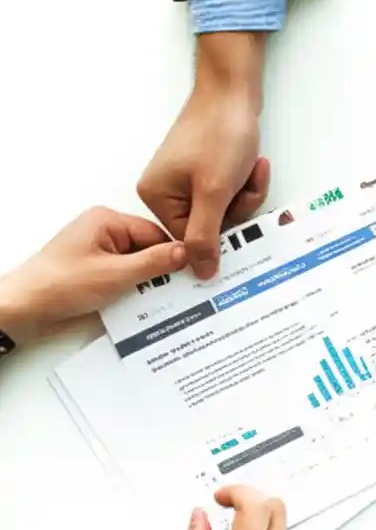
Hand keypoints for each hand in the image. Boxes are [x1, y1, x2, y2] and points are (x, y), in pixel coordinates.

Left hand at [0, 207, 186, 343]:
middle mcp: (103, 231)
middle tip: (187, 288)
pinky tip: (147, 301)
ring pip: (139, 263)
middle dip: (164, 269)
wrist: (25, 309)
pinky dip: (136, 287)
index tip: (195, 271)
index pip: (156, 233)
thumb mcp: (116, 274)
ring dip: (150, 281)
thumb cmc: (61, 285)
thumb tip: (186, 251)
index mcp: (107, 221)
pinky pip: (126, 274)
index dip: (175, 254)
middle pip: (149, 248)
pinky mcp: (95, 269)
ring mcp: (99, 250)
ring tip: (169, 298)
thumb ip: (154, 262)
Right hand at [137, 32, 270, 279]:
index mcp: (156, 197)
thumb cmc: (220, 134)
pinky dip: (247, 181)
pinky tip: (253, 162)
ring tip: (250, 165)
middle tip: (242, 179)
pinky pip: (232, 194)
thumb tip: (201, 274)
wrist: (234, 92)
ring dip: (246, 193)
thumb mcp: (213, 192)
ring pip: (227, 211)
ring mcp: (187, 180)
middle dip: (237, 206)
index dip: (221, 228)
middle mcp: (166, 190)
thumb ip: (205, 237)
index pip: (191, 240)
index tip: (233, 205)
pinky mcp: (207, 172)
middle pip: (211, 226)